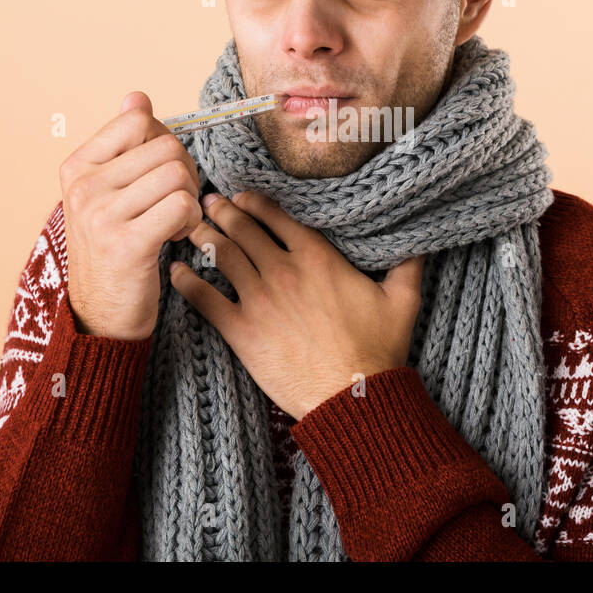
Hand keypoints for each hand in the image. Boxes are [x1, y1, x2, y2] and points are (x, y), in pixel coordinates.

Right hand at [59, 92, 203, 340]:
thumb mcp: (108, 194)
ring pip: (177, 175)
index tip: (158, 173)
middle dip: (185, 172)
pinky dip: (191, 220)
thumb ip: (123, 146)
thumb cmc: (112, 249)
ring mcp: (101, 215)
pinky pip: (181, 206)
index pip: (137, 119)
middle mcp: (84, 187)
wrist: (100, 315)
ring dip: (189, 199)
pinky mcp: (127, 244)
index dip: (164, 141)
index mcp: (77, 167)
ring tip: (173, 221)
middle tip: (175, 202)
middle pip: (166, 146)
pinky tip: (177, 236)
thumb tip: (136, 96)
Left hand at [168, 190, 424, 419]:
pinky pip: (205, 300)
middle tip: (206, 200)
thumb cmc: (379, 351)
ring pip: (221, 255)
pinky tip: (174, 271)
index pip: (277, 216)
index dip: (255, 201)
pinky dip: (187, 282)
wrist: (354, 397)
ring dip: (202, 236)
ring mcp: (260, 299)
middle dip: (221, 211)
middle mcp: (284, 270)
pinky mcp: (242, 331)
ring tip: (189, 226)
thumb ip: (407, 264)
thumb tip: (418, 241)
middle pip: (243, 229)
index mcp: (318, 257)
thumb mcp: (403, 300)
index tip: (241, 195)